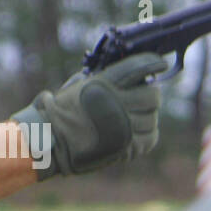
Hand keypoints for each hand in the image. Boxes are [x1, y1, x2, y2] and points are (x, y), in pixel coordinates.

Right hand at [12, 53, 165, 179]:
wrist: (51, 141)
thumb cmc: (62, 110)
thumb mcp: (80, 84)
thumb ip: (105, 78)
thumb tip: (131, 75)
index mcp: (106, 84)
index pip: (141, 67)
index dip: (153, 63)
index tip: (158, 64)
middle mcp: (118, 103)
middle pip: (153, 95)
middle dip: (150, 95)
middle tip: (144, 96)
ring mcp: (124, 127)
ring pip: (153, 117)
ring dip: (147, 116)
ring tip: (136, 116)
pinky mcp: (126, 147)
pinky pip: (150, 137)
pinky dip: (147, 134)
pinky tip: (137, 131)